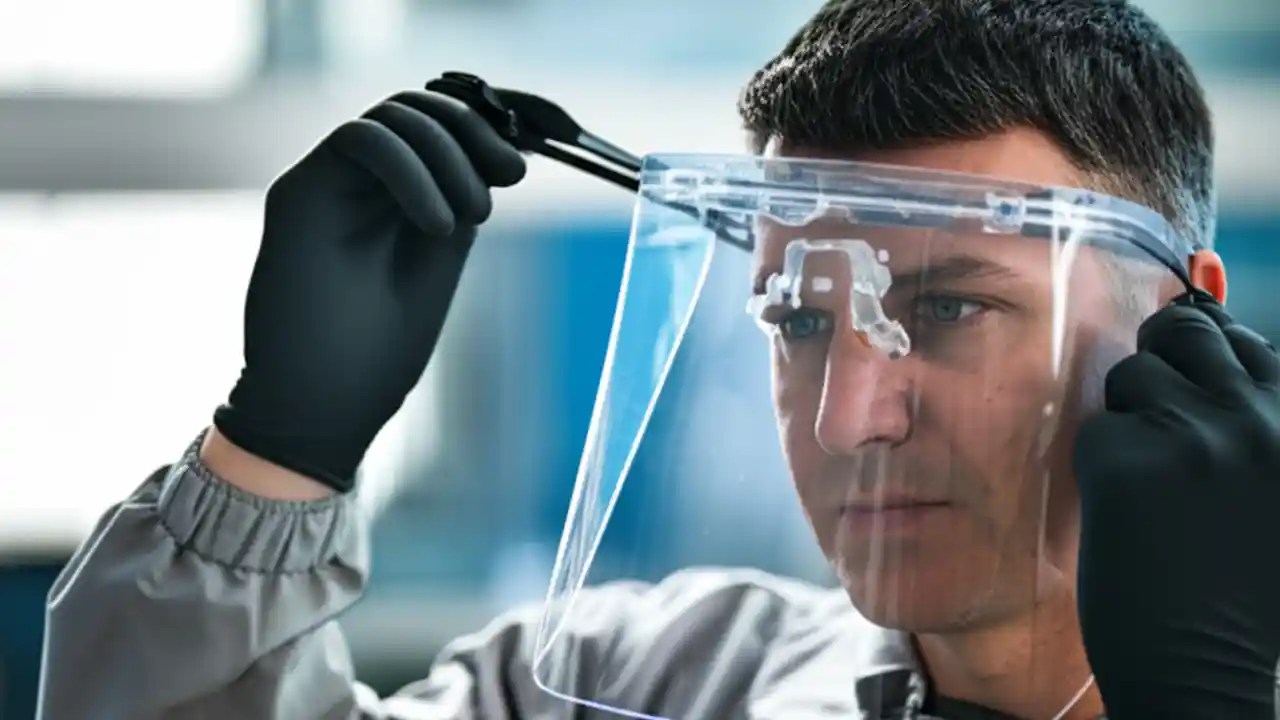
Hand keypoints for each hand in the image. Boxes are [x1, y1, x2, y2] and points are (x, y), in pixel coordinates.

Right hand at [212, 90, 525, 492]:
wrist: (322, 409)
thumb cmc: (377, 354)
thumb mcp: (439, 264)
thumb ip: (460, 203)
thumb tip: (499, 155)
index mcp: (397, 199)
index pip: (437, 129)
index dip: (484, 129)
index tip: (522, 163)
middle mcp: (360, 185)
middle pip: (417, 110)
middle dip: (473, 131)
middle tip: (511, 175)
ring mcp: (327, 186)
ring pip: (391, 115)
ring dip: (446, 152)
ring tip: (472, 216)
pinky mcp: (297, 195)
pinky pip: (358, 138)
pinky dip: (409, 167)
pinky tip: (437, 223)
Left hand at [1074, 298, 1279, 717]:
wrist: (1205, 673)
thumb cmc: (1244, 591)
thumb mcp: (1277, 490)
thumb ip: (1260, 424)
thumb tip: (1212, 342)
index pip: (1246, 341)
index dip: (1206, 355)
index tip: (1190, 384)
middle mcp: (1260, 416)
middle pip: (1186, 334)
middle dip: (1160, 360)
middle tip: (1150, 410)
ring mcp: (1194, 434)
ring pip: (1134, 373)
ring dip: (1129, 415)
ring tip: (1147, 478)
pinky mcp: (1127, 458)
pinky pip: (1097, 427)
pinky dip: (1101, 462)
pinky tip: (1125, 509)